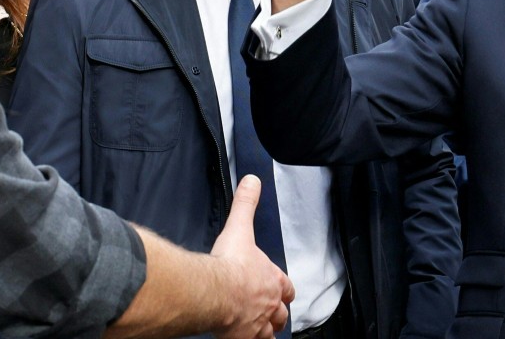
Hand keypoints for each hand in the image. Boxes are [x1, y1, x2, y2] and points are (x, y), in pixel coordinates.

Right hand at [210, 175, 292, 338]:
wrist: (218, 290)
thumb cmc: (230, 264)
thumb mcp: (241, 228)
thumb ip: (246, 204)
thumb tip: (252, 181)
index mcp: (271, 279)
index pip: (286, 286)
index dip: (284, 289)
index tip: (282, 291)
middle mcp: (269, 303)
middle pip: (281, 312)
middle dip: (278, 312)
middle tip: (273, 313)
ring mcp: (258, 322)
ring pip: (271, 331)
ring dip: (268, 330)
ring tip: (263, 332)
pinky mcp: (244, 337)